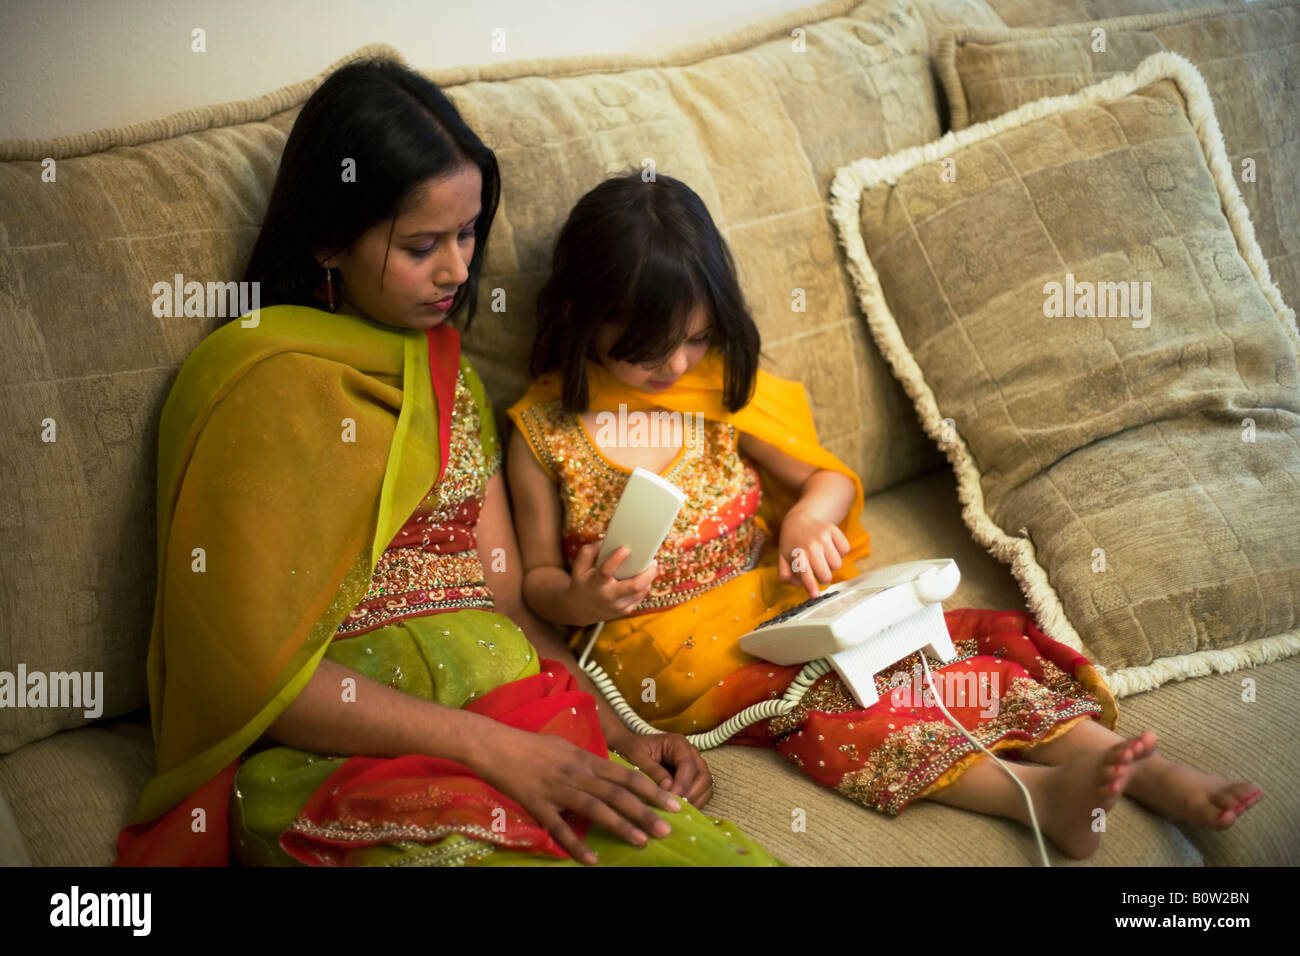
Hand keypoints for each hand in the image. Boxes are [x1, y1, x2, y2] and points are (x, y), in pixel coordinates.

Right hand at [471, 722, 681, 864]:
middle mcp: (577, 773)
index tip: (674, 803)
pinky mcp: (537, 804)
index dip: (651, 790)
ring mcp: (557, 789)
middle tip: (667, 828)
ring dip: (620, 825)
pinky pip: (558, 828)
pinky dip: (575, 844)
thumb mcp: (566, 748)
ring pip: (595, 808)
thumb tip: (607, 777)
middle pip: (617, 793)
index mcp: (586, 759)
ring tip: (642, 841)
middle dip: (645, 811)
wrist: (496, 744)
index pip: (626, 775)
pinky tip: (591, 860)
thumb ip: (588, 764)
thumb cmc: (531, 746)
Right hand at [566, 541, 657, 622]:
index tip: (625, 549)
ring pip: (641, 592)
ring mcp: (618, 606)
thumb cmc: (582, 583)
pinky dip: (645, 587)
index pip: (606, 571)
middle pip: (634, 586)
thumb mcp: (579, 567)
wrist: (579, 610)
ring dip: (649, 579)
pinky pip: (640, 598)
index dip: (616, 559)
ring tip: (651, 567)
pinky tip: (645, 578)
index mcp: (596, 582)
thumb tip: (606, 542)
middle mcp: (608, 596)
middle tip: (653, 562)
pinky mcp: (624, 611)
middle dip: (648, 574)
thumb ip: (589, 552)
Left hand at [608, 729, 713, 807]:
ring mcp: (694, 767)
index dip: (682, 783)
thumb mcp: (635, 757)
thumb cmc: (630, 751)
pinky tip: (680, 812)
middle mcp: (691, 753)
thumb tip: (668, 788)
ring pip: (706, 785)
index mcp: (678, 744)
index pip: (688, 764)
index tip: (670, 799)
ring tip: (678, 812)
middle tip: (675, 809)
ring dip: (695, 800)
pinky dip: (695, 803)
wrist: (626, 749)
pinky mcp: (692, 779)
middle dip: (691, 794)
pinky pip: (702, 793)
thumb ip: (652, 770)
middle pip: (702, 775)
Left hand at [778, 507, 849, 597]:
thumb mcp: (783, 557)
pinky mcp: (834, 530)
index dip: (811, 587)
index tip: (815, 595)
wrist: (800, 519)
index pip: (805, 574)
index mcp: (797, 553)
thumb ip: (786, 575)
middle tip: (819, 573)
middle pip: (826, 574)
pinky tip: (831, 549)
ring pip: (837, 564)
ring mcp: (823, 536)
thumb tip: (798, 584)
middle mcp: (811, 545)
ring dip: (832, 565)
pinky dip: (840, 552)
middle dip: (823, 578)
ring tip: (823, 558)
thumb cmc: (792, 542)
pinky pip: (845, 549)